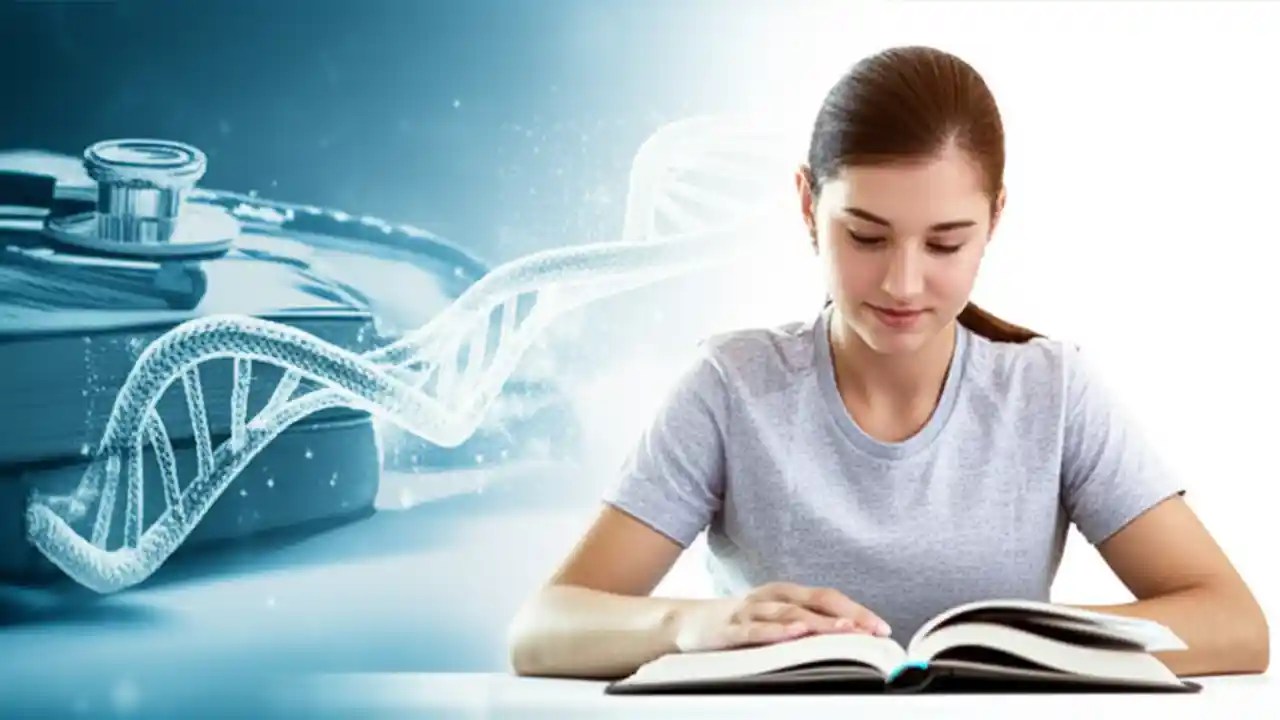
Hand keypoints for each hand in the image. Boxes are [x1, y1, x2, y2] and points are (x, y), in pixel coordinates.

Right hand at [673, 581, 891, 652]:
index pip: (827, 598)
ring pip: (787, 613)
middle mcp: (770, 598)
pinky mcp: (727, 628)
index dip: (856, 611)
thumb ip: (802, 626)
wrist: (683, 623)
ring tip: (840, 631)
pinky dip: (773, 632)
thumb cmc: (735, 623)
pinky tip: (791, 636)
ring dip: (816, 622)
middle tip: (870, 630)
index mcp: (784, 595)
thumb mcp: (772, 621)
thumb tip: (846, 640)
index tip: (881, 627)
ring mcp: (748, 610)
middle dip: (845, 615)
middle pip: (814, 601)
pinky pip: (752, 629)